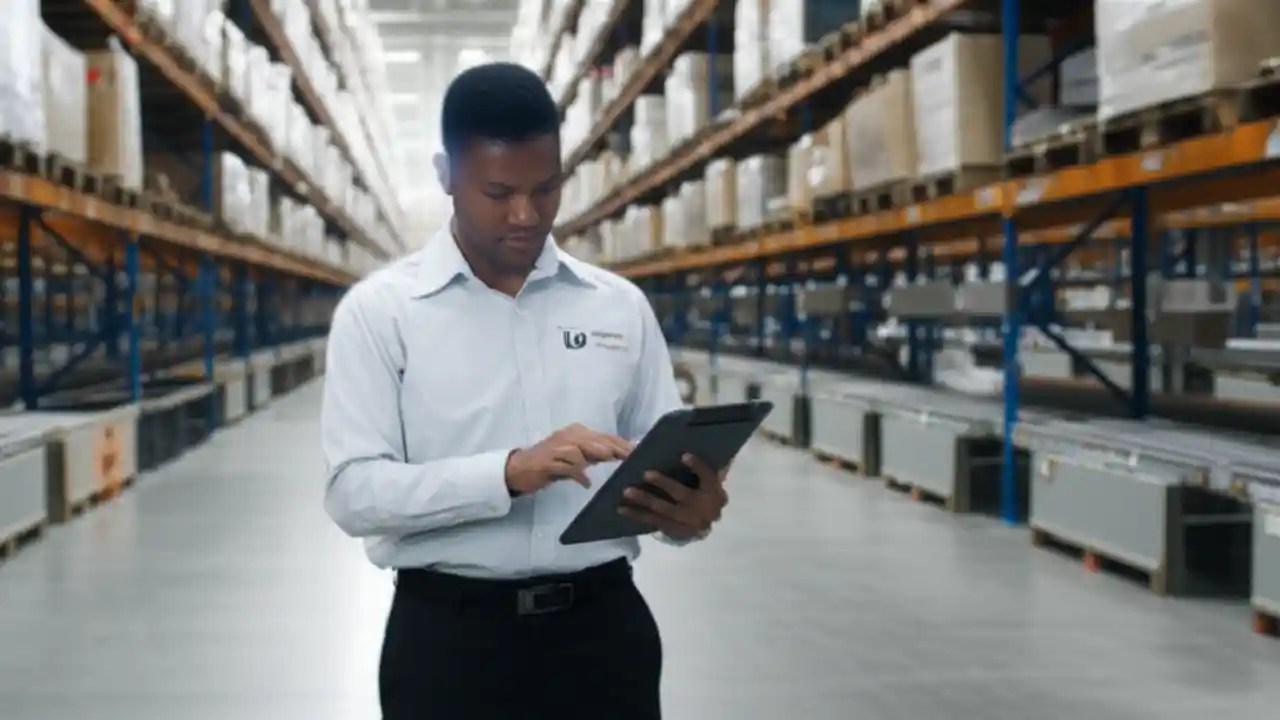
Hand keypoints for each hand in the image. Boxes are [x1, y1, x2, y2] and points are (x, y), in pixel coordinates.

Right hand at [505, 424, 632, 494]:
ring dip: (594, 454)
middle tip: (629, 457)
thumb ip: (595, 454)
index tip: (637, 453)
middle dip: (613, 448)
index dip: (621, 444)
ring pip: (579, 449)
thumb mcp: (576, 456)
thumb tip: (619, 454)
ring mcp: (557, 448)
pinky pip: (565, 466)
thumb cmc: (552, 462)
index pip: (604, 436)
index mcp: (577, 433)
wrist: (520, 469)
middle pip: (595, 440)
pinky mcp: (548, 462)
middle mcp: (568, 436)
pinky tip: (586, 483)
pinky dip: (577, 474)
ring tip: (609, 460)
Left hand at [618, 454, 728, 540]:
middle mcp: (704, 509)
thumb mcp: (709, 481)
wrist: (705, 526)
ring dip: (645, 500)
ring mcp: (688, 523)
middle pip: (683, 495)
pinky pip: (654, 522)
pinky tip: (622, 509)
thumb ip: (702, 467)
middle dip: (664, 484)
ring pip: (665, 510)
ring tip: (627, 491)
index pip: (708, 478)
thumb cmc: (703, 493)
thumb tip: (693, 441)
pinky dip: (637, 515)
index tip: (683, 455)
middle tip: (646, 473)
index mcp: (714, 492)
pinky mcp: (674, 531)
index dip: (698, 467)